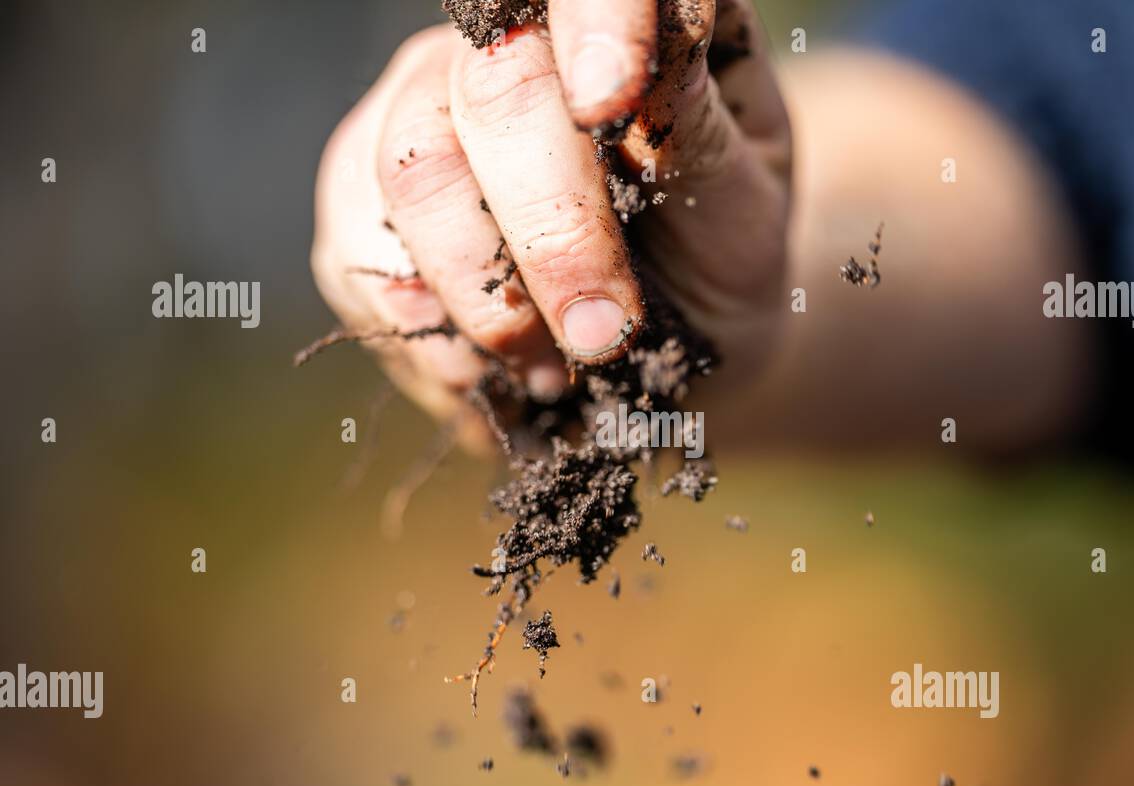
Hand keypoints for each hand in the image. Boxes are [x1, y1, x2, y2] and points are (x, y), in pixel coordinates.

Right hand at [309, 0, 790, 444]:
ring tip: (554, 369)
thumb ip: (698, 133)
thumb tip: (660, 50)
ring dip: (486, 299)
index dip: (594, 19)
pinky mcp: (360, 195)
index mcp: (619, 20)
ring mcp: (419, 108)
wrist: (661, 338)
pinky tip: (492, 371)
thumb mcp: (743, 202)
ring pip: (409, 172)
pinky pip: (359, 254)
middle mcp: (504, 41)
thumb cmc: (716, 255)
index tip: (608, 102)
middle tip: (604, 335)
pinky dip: (431, 335)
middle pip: (491, 89)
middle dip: (552, 230)